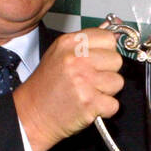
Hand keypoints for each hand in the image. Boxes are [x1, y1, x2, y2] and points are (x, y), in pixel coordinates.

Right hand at [13, 29, 123, 150]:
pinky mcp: (89, 102)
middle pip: (116, 60)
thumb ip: (86, 44)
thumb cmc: (47, 86)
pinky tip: (89, 107)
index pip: (108, 38)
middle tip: (90, 81)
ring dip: (107, 91)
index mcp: (70, 43)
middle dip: (108, 72)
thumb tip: (116, 36)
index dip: (106, 52)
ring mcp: (84, 80)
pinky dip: (105, 109)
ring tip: (88, 93)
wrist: (32, 114)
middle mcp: (77, 59)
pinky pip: (114, 104)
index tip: (97, 62)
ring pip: (118, 82)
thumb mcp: (60, 54)